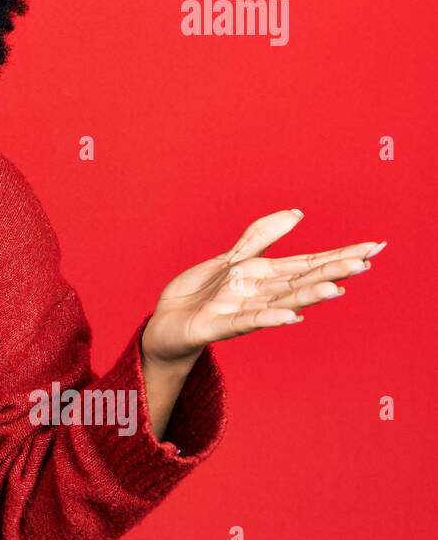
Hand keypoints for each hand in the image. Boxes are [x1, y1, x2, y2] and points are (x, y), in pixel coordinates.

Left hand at [141, 209, 383, 365]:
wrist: (167, 323)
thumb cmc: (202, 294)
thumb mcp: (231, 259)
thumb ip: (261, 237)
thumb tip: (297, 213)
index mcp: (265, 277)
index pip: (308, 264)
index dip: (338, 256)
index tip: (373, 247)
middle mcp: (261, 295)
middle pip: (301, 281)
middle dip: (332, 272)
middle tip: (366, 263)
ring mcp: (242, 311)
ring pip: (281, 302)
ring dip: (307, 296)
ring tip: (336, 288)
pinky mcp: (219, 326)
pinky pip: (247, 321)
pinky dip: (268, 318)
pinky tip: (291, 318)